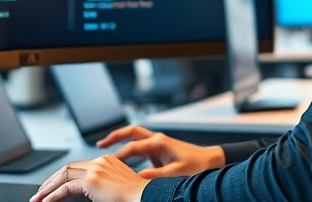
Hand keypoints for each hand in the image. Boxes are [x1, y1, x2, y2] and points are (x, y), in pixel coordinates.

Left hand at [31, 155, 147, 201]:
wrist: (145, 197)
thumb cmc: (135, 197)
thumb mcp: (117, 188)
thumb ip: (102, 187)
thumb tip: (88, 193)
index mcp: (107, 161)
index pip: (78, 166)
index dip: (63, 177)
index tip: (53, 186)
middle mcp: (100, 161)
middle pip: (68, 168)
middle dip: (51, 181)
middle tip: (40, 192)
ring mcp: (96, 169)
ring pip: (63, 175)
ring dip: (48, 188)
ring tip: (38, 198)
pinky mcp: (92, 180)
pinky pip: (66, 188)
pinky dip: (53, 195)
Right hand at [98, 125, 224, 178]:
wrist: (212, 161)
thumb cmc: (197, 167)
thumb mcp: (176, 174)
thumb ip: (155, 176)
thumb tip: (137, 178)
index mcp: (159, 142)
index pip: (132, 148)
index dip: (119, 157)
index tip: (107, 166)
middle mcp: (157, 139)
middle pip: (131, 132)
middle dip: (114, 137)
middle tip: (99, 145)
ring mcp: (159, 143)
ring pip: (135, 137)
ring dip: (121, 141)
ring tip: (106, 149)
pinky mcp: (161, 150)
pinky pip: (141, 147)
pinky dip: (130, 151)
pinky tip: (125, 162)